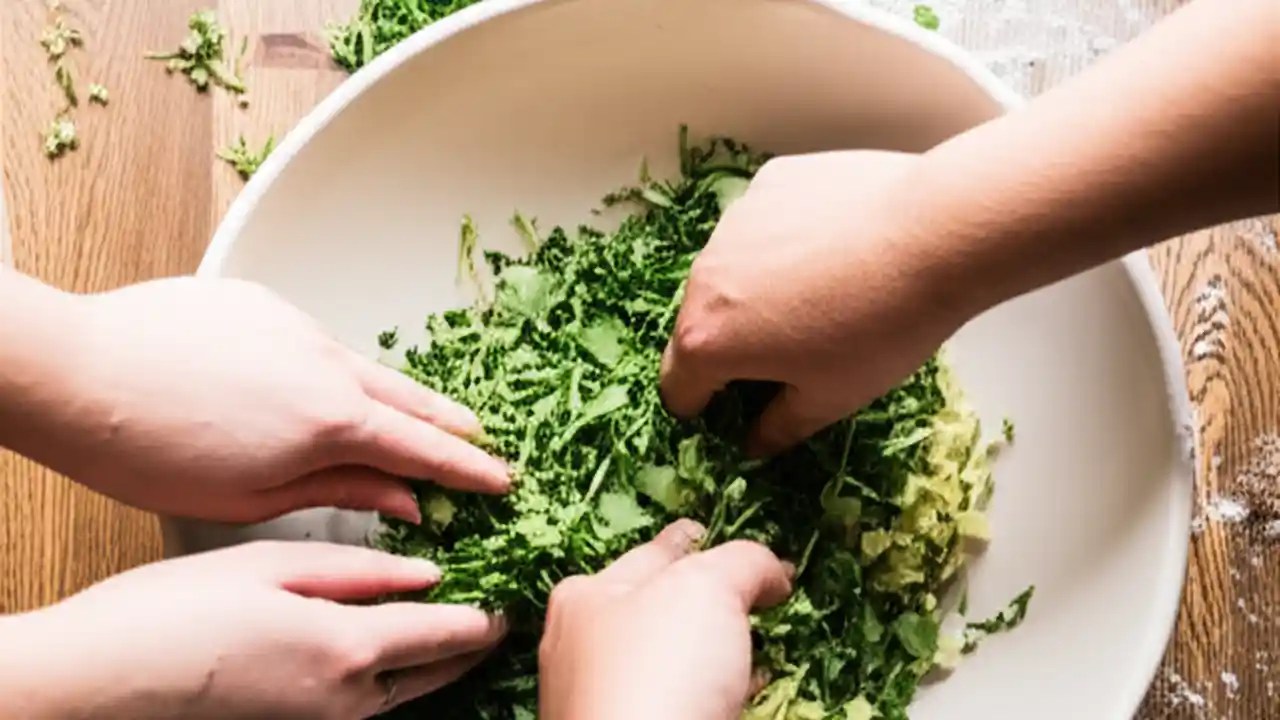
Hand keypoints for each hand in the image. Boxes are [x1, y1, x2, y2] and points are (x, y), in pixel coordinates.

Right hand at [0, 541, 506, 719]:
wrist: (98, 681)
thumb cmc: (177, 612)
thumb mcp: (274, 566)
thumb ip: (360, 571)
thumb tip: (427, 571)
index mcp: (348, 647)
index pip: (448, 633)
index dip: (488, 615)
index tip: (516, 594)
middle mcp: (347, 698)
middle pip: (439, 672)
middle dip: (475, 643)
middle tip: (502, 610)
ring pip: (409, 691)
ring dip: (440, 660)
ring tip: (462, 623)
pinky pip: (373, 702)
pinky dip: (401, 674)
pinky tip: (396, 645)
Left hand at [15, 276, 508, 522]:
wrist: (77, 374)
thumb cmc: (148, 448)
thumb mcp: (254, 496)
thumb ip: (341, 489)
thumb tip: (402, 498)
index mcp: (331, 421)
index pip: (422, 449)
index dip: (467, 468)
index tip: (499, 479)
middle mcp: (328, 364)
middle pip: (409, 398)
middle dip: (450, 423)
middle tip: (480, 439)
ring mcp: (297, 325)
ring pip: (364, 365)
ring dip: (396, 393)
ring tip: (418, 411)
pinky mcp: (263, 303)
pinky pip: (317, 340)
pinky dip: (333, 367)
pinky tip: (323, 383)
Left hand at [539, 520, 792, 719]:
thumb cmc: (657, 673)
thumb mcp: (706, 587)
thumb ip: (741, 561)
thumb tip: (772, 571)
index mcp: (587, 598)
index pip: (653, 553)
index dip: (691, 541)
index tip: (709, 535)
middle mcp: (587, 651)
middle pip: (658, 611)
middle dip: (703, 603)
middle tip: (752, 596)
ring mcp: (608, 707)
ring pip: (670, 668)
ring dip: (712, 658)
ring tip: (757, 649)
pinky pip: (682, 710)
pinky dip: (714, 701)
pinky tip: (742, 700)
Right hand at [662, 151, 964, 454]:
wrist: (936, 233)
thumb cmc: (879, 329)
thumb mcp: (831, 398)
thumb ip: (778, 428)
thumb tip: (754, 444)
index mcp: (707, 338)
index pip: (677, 387)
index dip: (702, 408)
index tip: (732, 411)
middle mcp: (704, 275)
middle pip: (698, 323)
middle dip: (730, 344)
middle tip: (790, 353)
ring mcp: (735, 220)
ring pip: (730, 269)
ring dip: (755, 289)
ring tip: (823, 295)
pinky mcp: (771, 182)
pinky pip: (764, 224)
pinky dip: (785, 240)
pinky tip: (837, 246)